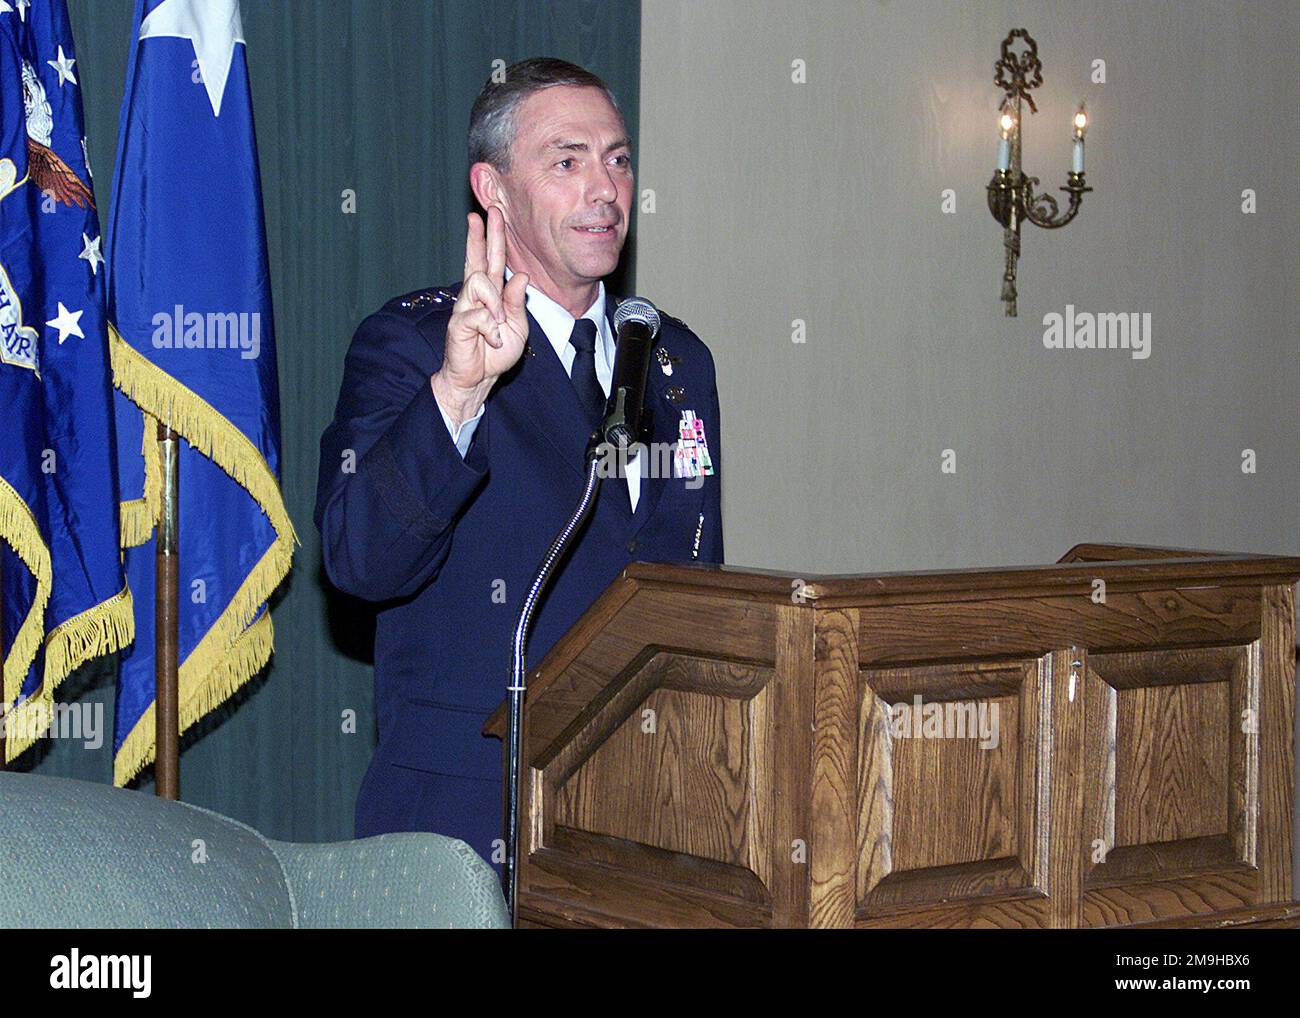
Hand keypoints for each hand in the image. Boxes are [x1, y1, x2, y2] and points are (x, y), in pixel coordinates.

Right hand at [432, 206, 529, 425]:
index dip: (492, 236)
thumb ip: (516, 301)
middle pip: (478, 257)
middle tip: (485, 210)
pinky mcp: (459, 322)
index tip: (492, 212)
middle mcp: (476, 295)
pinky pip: (479, 314)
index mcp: (492, 293)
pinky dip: (492, 329)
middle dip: (482, 233)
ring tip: (498, 326)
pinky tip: (493, 340)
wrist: (478, 378)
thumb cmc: (496, 352)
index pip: (493, 259)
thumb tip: (520, 275)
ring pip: (480, 283)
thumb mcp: (517, 326)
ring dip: (495, 305)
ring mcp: (465, 306)